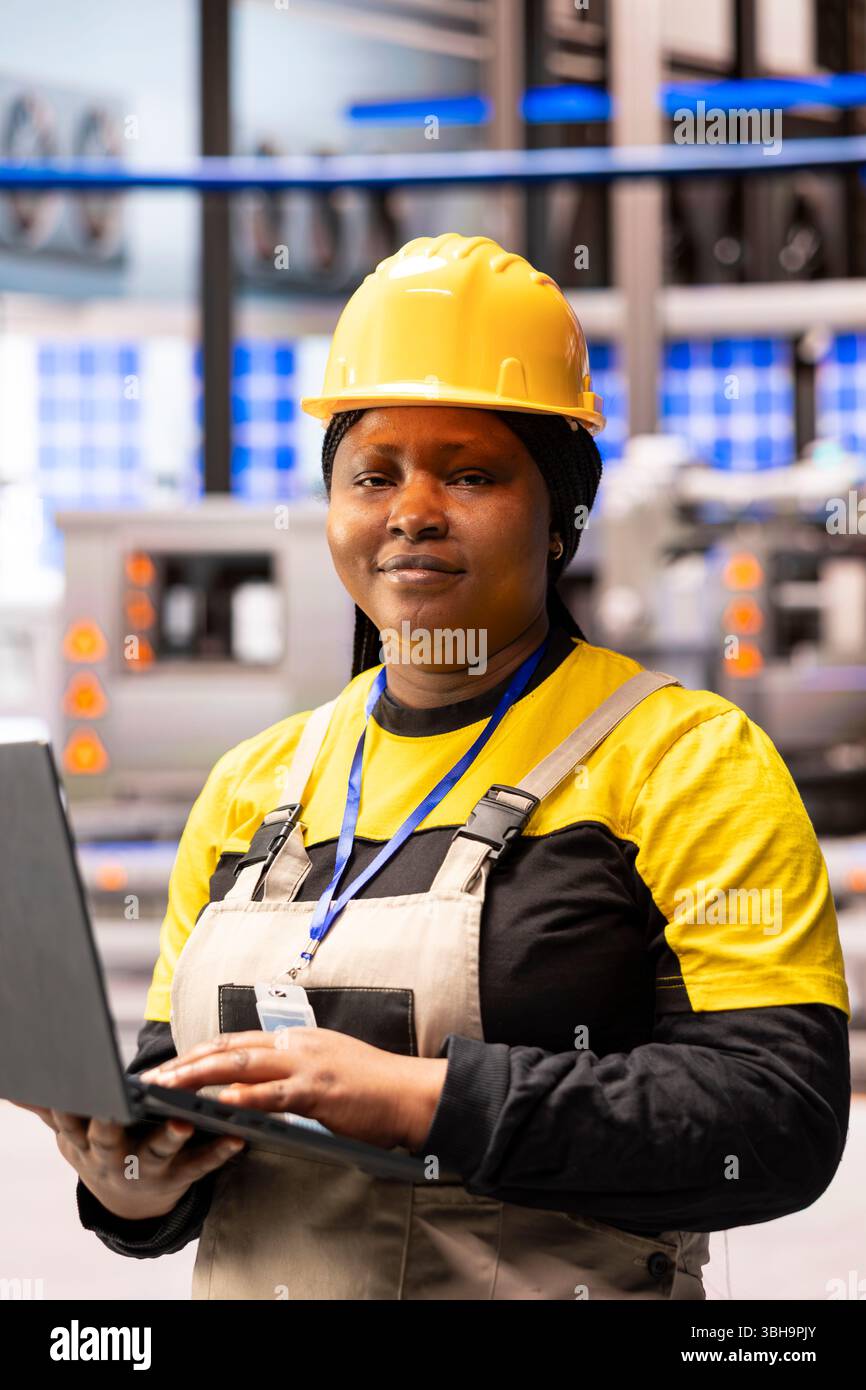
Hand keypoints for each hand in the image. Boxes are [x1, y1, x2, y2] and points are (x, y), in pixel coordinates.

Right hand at [9, 1100, 245, 1220]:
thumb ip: (48, 1106)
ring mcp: (147, 1169)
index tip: (70, 1086)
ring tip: (183, 1117)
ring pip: (158, 1153)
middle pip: (110, 1140)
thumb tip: (11, 1084)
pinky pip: (200, 1166)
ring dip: (170, 1136)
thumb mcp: (70, 1133)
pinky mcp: (180, 1177)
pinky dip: (218, 1152)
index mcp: (86, 1141)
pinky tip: (236, 1137)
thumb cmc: (100, 1149)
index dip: (70, 1105)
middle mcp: (113, 1158)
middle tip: (121, 1106)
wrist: (130, 1204)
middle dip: (113, 1124)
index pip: (72, 1121)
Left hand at [140, 1028, 447, 1151]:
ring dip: (200, 1076)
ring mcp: (308, 1065)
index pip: (235, 1041)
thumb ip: (291, 1072)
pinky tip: (223, 1102)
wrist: (411, 1093)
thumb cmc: (371, 1088)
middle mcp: (297, 1045)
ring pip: (243, 1064)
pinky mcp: (320, 1090)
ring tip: (169, 1089)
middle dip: (186, 1063)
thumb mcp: (326, 1067)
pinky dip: (246, 1096)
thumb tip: (255, 1085)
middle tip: (153, 1079)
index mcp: (296, 1040)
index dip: (198, 1052)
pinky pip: (276, 1093)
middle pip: (229, 1048)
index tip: (168, 1066)